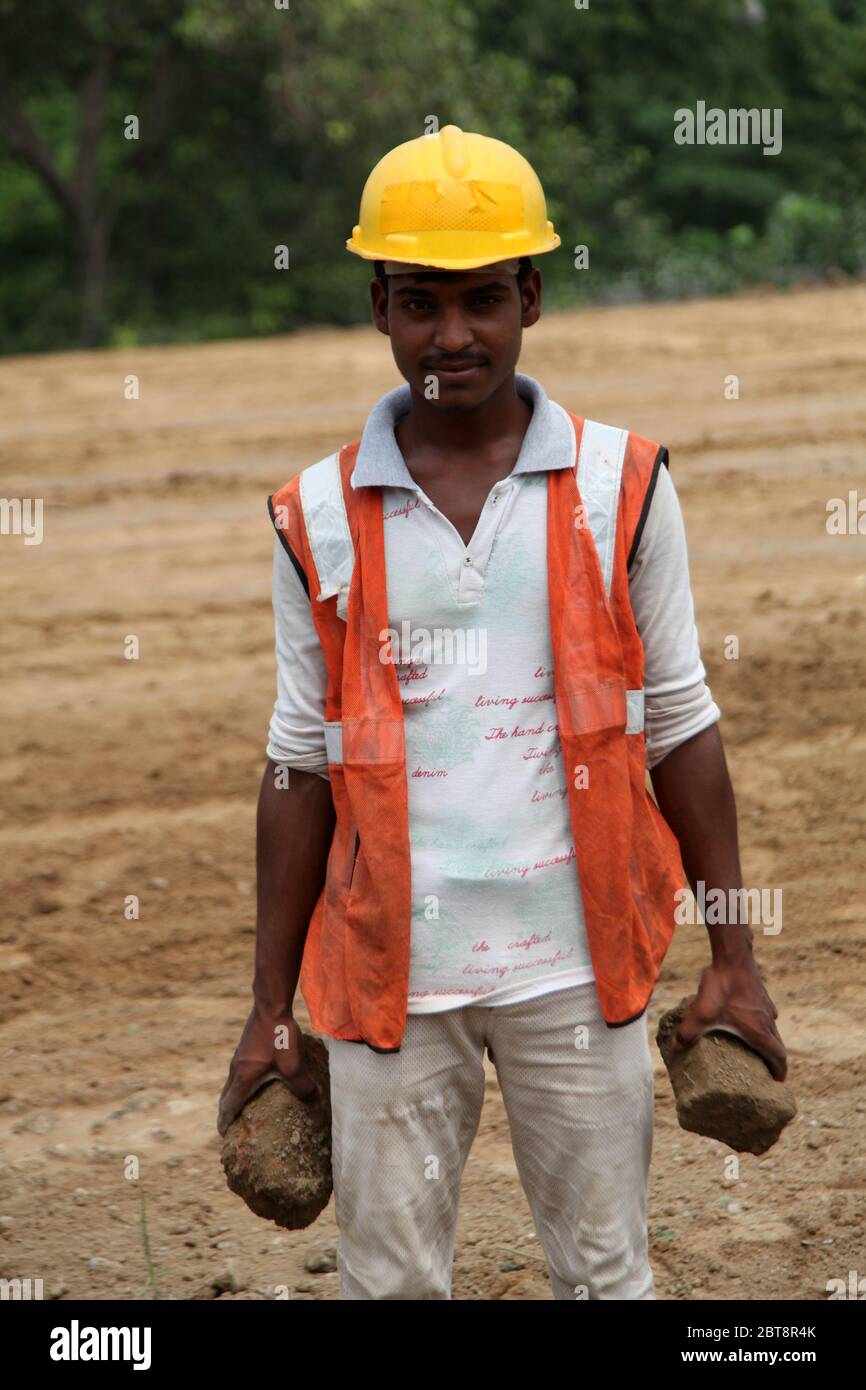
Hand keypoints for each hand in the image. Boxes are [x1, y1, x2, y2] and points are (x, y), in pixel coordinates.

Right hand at [217, 1005, 319, 1136]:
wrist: (271, 1006)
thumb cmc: (279, 1037)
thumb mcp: (294, 1066)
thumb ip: (303, 1087)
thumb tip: (312, 1100)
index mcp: (243, 1078)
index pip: (228, 1106)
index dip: (225, 1122)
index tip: (223, 1135)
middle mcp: (236, 1069)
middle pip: (227, 1096)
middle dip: (227, 1112)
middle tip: (230, 1125)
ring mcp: (239, 1056)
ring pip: (232, 1082)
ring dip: (234, 1096)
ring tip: (243, 1105)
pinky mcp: (246, 1047)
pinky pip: (239, 1071)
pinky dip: (241, 1082)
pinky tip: (256, 1079)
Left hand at [672, 953, 787, 1081]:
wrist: (733, 956)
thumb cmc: (722, 987)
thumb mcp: (702, 1013)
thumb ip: (688, 1033)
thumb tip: (676, 1047)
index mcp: (760, 1032)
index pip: (778, 1057)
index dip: (779, 1072)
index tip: (777, 1082)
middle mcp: (768, 1020)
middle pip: (777, 1045)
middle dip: (772, 1059)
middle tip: (763, 1069)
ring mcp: (766, 1006)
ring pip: (772, 1028)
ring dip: (767, 1039)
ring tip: (755, 1046)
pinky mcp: (761, 993)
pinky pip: (765, 1013)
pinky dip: (761, 1022)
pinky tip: (747, 1019)